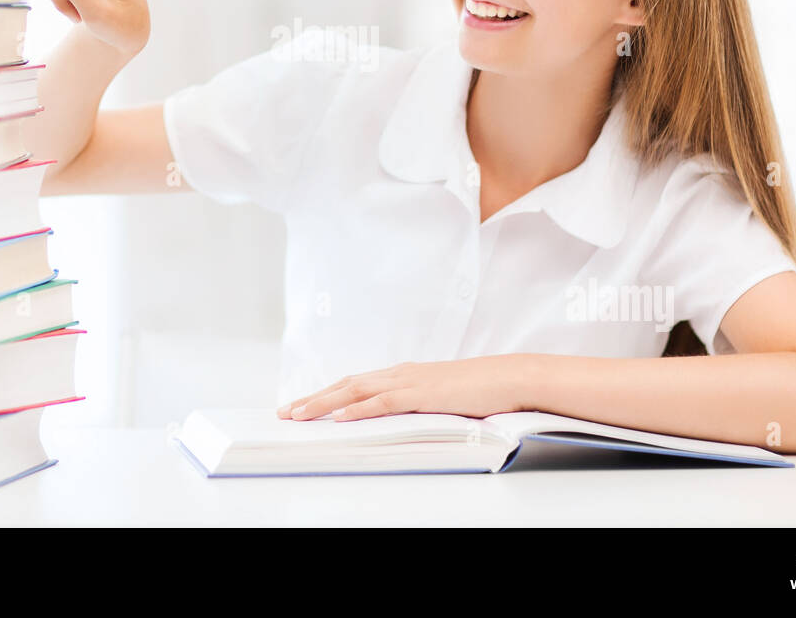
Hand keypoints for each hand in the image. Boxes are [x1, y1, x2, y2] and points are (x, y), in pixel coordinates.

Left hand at [274, 356, 527, 421]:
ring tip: (300, 415)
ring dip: (325, 403)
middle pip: (346, 384)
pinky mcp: (423, 393)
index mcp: (403, 374)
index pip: (355, 383)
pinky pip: (384, 402)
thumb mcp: (440, 400)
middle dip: (313, 398)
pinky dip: (359, 409)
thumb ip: (416, 406)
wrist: (509, 377)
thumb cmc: (480, 390)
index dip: (325, 394)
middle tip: (286, 413)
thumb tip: (396, 422)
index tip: (301, 406)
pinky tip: (340, 417)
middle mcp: (400, 373)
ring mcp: (410, 381)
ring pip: (357, 390)